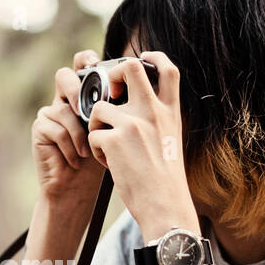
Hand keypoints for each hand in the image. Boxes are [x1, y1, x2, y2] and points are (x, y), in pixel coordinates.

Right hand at [32, 50, 105, 209]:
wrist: (78, 188)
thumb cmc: (100, 159)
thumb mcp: (114, 130)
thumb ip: (116, 108)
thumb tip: (129, 88)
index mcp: (85, 95)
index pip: (82, 65)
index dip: (85, 59)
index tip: (96, 63)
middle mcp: (65, 100)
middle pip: (63, 76)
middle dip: (76, 91)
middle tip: (87, 110)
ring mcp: (50, 114)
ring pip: (62, 108)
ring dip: (78, 132)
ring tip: (87, 152)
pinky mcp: (40, 129)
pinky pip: (55, 129)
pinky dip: (69, 146)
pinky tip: (75, 160)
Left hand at [85, 51, 195, 237]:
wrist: (164, 206)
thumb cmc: (166, 181)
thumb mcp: (171, 141)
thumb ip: (158, 120)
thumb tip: (136, 109)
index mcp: (170, 112)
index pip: (168, 69)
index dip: (153, 57)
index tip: (141, 59)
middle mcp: (153, 112)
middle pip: (130, 67)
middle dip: (113, 73)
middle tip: (109, 94)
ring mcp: (132, 124)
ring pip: (99, 109)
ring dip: (96, 127)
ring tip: (106, 147)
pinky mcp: (113, 141)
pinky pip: (93, 136)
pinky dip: (95, 151)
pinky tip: (108, 164)